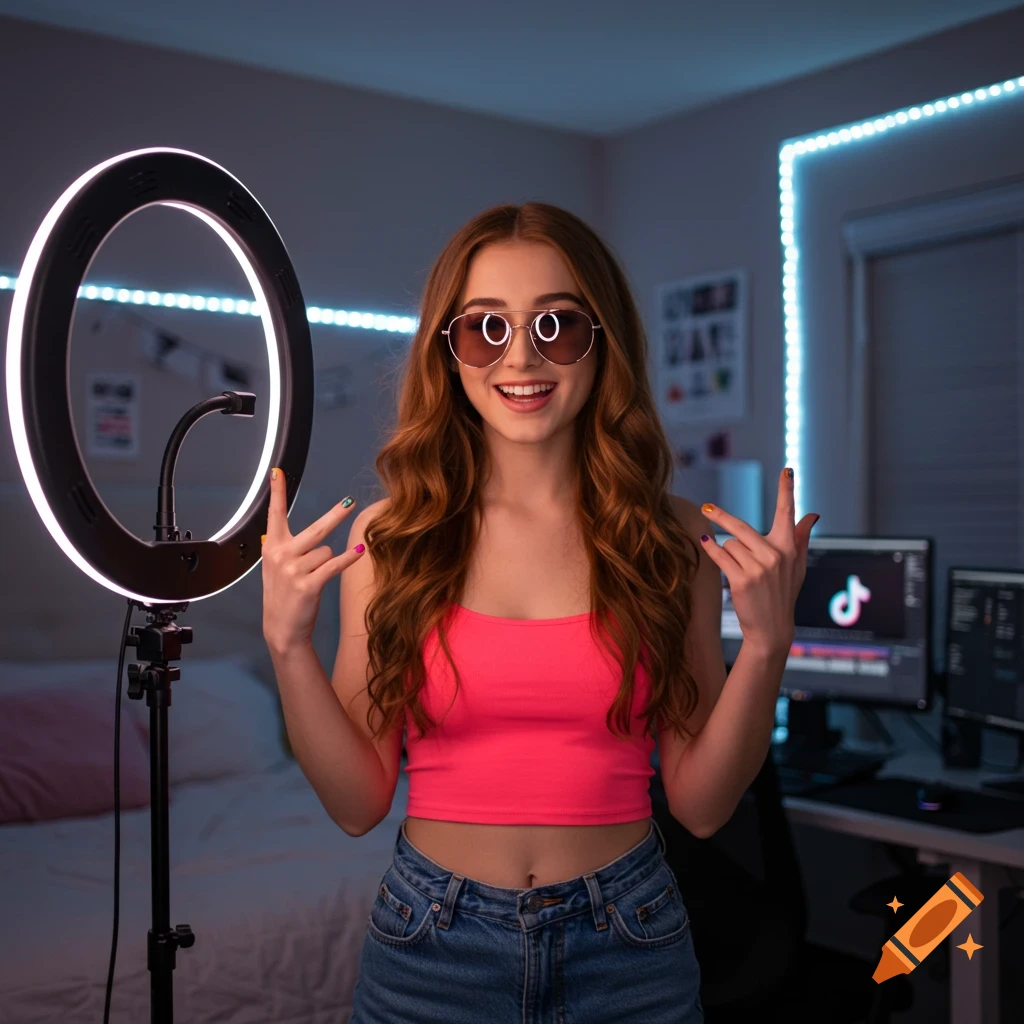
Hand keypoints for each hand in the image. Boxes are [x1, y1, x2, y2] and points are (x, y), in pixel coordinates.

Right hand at [261, 467, 364, 653]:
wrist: (281, 628)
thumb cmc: (283, 595)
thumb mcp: (275, 568)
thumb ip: (284, 548)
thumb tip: (294, 534)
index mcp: (273, 547)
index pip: (275, 514)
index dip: (277, 492)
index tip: (277, 472)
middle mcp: (281, 555)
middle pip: (315, 528)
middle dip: (335, 516)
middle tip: (349, 503)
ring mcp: (294, 570)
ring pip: (326, 551)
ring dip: (327, 562)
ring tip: (315, 577)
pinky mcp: (308, 584)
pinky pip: (334, 564)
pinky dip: (348, 558)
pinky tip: (359, 550)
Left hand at [698, 467, 819, 657]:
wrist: (772, 628)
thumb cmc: (783, 594)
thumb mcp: (797, 566)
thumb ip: (801, 537)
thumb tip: (813, 514)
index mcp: (789, 548)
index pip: (788, 513)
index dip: (787, 490)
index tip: (787, 470)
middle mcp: (776, 554)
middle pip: (741, 527)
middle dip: (721, 517)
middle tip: (706, 507)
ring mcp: (759, 567)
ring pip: (730, 544)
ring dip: (729, 554)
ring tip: (740, 571)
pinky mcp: (742, 579)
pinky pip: (720, 555)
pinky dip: (711, 549)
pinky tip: (706, 543)